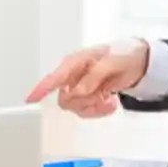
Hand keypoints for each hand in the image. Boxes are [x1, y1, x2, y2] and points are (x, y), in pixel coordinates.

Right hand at [25, 39, 149, 117]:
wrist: (137, 62)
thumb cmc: (122, 54)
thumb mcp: (111, 61)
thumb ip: (94, 75)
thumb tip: (78, 90)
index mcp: (74, 63)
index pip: (53, 78)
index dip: (40, 89)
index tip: (30, 99)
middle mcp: (73, 76)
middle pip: (66, 100)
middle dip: (85, 101)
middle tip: (102, 92)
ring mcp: (80, 88)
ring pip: (76, 108)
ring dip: (95, 106)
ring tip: (108, 96)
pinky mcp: (88, 98)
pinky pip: (87, 112)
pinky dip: (101, 110)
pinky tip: (109, 100)